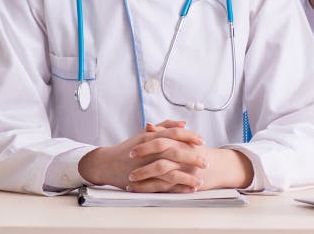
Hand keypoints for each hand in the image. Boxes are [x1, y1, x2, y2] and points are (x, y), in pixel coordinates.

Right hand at [78, 119, 205, 192]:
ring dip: (188, 176)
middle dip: (193, 157)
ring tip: (201, 179)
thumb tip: (183, 123)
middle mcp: (150, 150)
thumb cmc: (128, 148)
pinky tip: (189, 189)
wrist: (107, 164)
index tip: (202, 141)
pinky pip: (164, 185)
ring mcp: (147, 166)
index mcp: (151, 136)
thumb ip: (164, 126)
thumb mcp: (145, 134)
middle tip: (206, 161)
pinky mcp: (144, 181)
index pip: (175, 134)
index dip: (190, 136)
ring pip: (171, 171)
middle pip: (176, 152)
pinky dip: (179, 187)